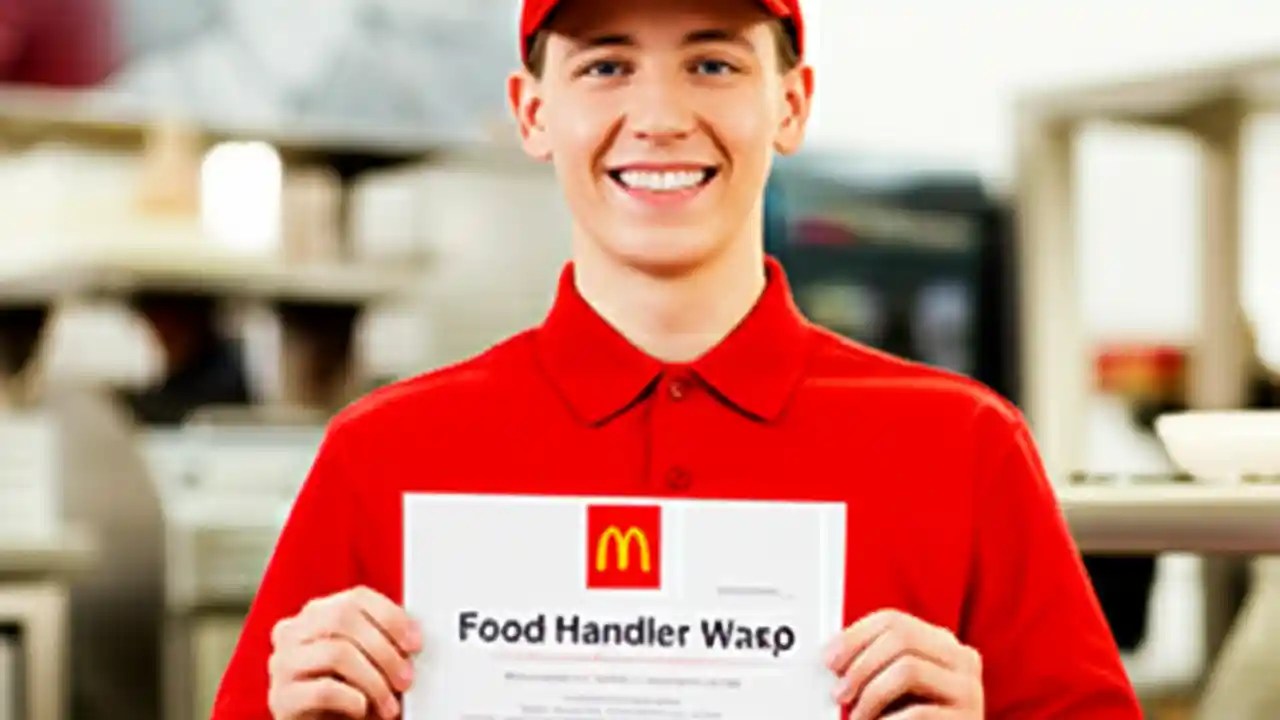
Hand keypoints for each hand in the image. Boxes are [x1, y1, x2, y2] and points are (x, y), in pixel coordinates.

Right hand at [267, 586, 423, 718]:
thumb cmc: (345, 691)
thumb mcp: (364, 658)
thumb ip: (380, 639)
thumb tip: (413, 639)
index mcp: (316, 613)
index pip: (357, 597)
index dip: (391, 617)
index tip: (415, 643)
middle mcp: (293, 631)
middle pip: (344, 620)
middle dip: (384, 651)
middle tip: (406, 678)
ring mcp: (282, 663)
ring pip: (336, 653)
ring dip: (374, 681)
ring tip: (389, 704)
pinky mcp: (281, 697)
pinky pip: (324, 690)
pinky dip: (353, 700)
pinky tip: (361, 709)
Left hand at [824, 609, 982, 719]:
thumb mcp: (895, 687)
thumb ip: (876, 665)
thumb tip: (832, 655)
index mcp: (941, 642)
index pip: (892, 620)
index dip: (854, 636)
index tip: (829, 659)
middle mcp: (960, 658)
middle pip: (901, 638)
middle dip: (861, 665)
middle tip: (838, 693)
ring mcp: (968, 688)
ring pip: (908, 669)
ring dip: (871, 696)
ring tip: (857, 718)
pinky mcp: (967, 718)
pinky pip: (918, 712)